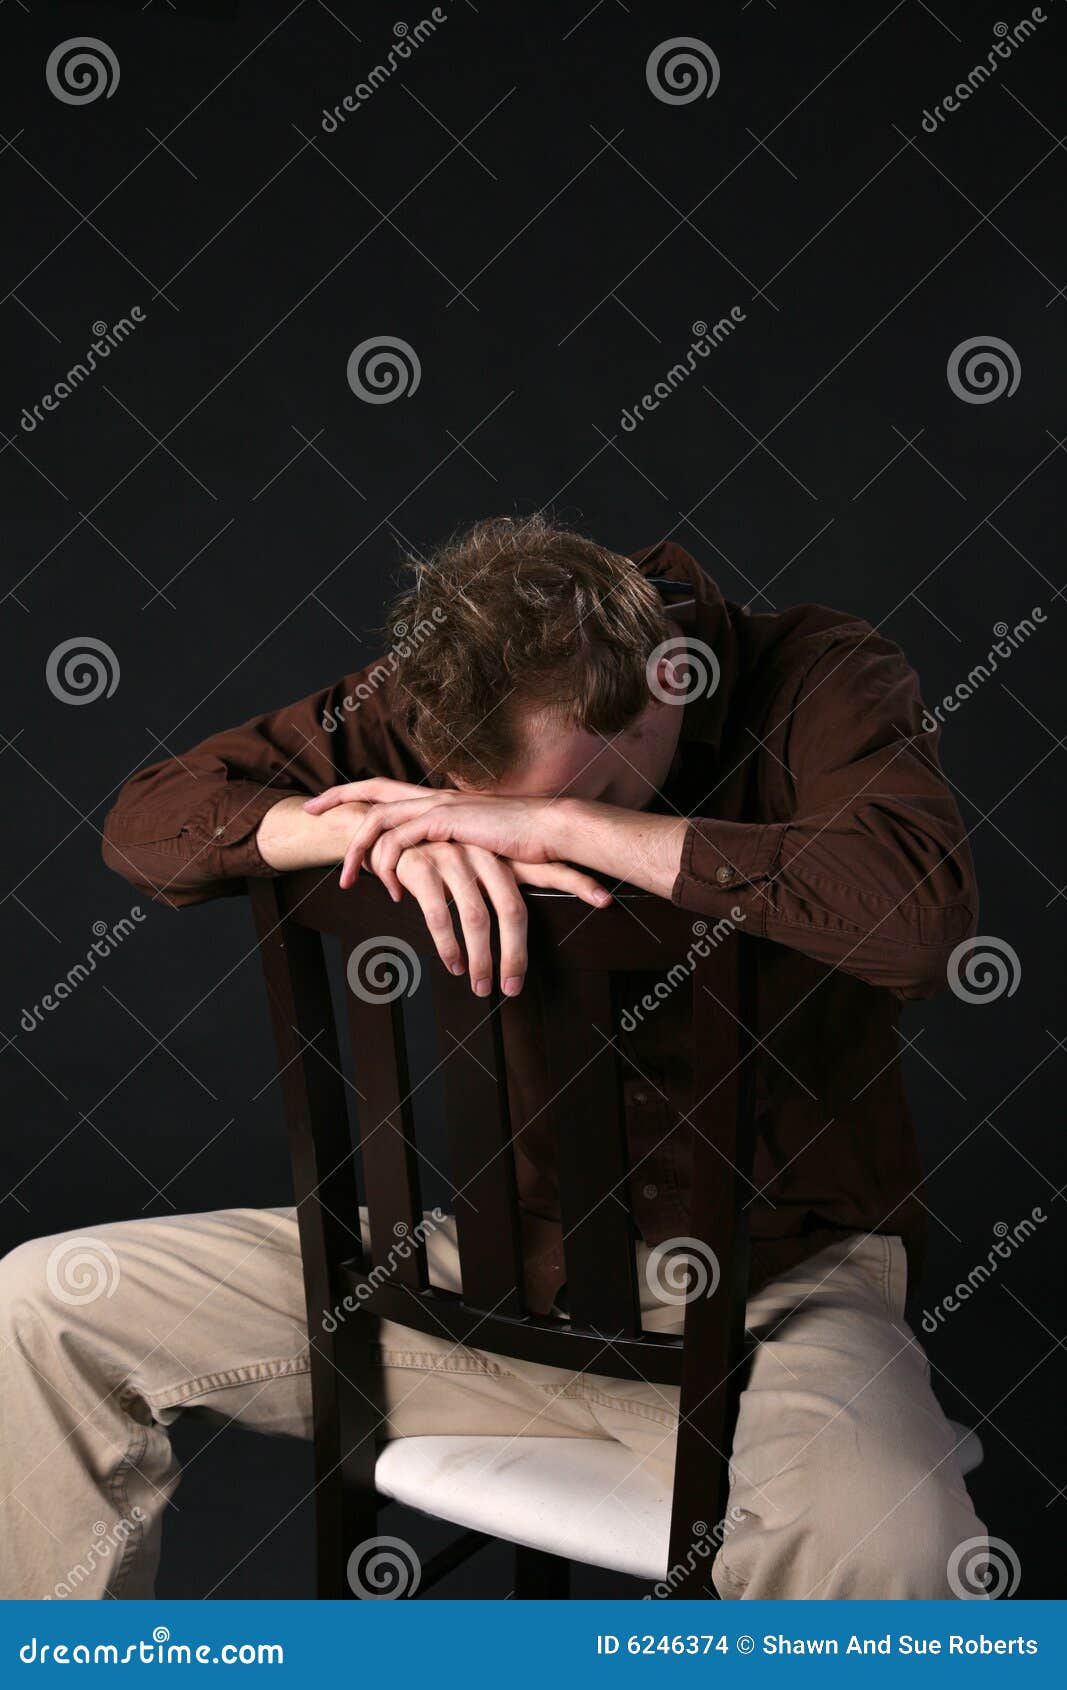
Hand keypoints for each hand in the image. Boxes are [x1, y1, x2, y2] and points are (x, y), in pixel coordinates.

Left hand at [304, 781, 566, 890]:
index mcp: (438, 800)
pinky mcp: (446, 822)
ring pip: (379, 820)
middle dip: (336, 799)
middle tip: (308, 812)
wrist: (552, 831)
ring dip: (357, 851)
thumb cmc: (525, 843)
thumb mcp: (480, 846)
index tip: (324, 801)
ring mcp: (439, 806)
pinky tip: (394, 889)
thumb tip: (440, 869)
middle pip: (372, 791)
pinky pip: (401, 841)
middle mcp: (433, 796)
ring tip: (349, 882)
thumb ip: (456, 851)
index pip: (386, 788)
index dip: (353, 792)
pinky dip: (389, 865)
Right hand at [374, 840, 610, 995]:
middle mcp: (483, 854)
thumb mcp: (476, 864)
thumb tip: (533, 920)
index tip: (606, 899)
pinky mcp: (421, 866)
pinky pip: (438, 914)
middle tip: (513, 988)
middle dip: (514, 954)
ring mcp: (453, 858)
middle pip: (512, 909)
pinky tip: (452, 964)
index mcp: (502, 855)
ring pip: (475, 918)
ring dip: (479, 959)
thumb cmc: (439, 857)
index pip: (548, 868)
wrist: (386, 829)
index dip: (577, 882)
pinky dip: (446, 945)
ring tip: (482, 986)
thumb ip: (504, 885)